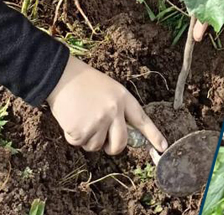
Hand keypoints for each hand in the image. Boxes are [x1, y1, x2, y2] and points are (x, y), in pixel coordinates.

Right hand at [46, 56, 165, 154]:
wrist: (60, 76)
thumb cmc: (83, 82)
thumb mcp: (109, 90)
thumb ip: (118, 110)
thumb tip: (120, 137)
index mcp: (123, 98)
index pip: (142, 120)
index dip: (153, 135)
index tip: (162, 147)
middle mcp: (114, 111)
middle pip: (120, 144)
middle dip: (112, 147)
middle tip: (102, 139)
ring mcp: (98, 121)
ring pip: (96, 146)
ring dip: (87, 138)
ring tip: (80, 116)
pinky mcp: (81, 130)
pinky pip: (79, 144)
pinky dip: (73, 136)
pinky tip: (71, 119)